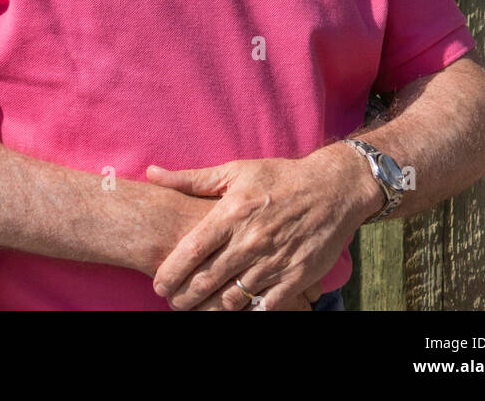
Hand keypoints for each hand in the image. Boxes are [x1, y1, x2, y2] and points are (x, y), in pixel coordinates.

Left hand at [145, 146, 368, 311]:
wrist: (332, 189)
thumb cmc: (279, 178)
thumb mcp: (235, 171)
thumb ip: (191, 178)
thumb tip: (152, 173)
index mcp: (232, 213)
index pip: (192, 250)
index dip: (171, 272)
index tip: (158, 283)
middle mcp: (250, 241)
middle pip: (206, 280)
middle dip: (183, 297)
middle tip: (172, 301)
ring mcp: (273, 263)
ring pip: (231, 299)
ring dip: (209, 309)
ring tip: (197, 309)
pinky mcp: (295, 279)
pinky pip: (262, 307)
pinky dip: (244, 312)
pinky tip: (232, 309)